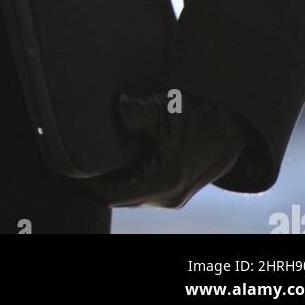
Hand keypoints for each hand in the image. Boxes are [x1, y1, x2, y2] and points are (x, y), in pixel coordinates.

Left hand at [83, 91, 252, 208]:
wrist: (234, 126)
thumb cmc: (202, 116)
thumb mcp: (168, 110)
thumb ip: (139, 112)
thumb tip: (117, 108)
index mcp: (164, 182)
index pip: (113, 195)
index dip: (88, 184)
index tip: (69, 167)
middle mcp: (168, 196)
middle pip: (120, 197)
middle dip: (99, 182)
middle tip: (76, 159)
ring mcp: (173, 196)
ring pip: (132, 195)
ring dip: (115, 180)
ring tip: (94, 158)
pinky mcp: (176, 189)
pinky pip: (144, 190)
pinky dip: (129, 178)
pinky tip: (119, 159)